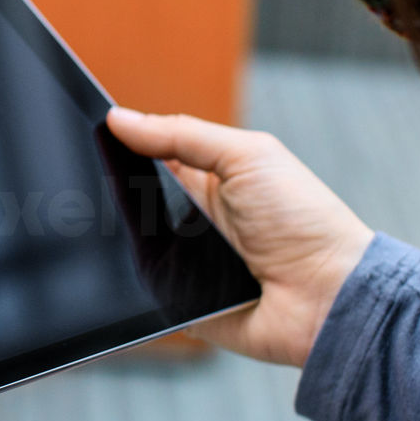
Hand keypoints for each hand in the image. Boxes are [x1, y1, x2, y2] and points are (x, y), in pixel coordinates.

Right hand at [108, 107, 374, 368]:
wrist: (330, 296)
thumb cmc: (304, 219)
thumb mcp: (246, 156)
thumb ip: (181, 135)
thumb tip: (118, 118)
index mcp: (205, 178)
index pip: (147, 155)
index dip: (120, 143)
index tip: (89, 128)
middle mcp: (190, 218)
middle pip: (130, 198)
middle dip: (110, 189)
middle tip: (89, 177)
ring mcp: (183, 261)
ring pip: (127, 243)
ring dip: (118, 233)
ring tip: (106, 220)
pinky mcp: (179, 302)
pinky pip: (140, 289)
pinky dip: (131, 279)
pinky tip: (125, 264)